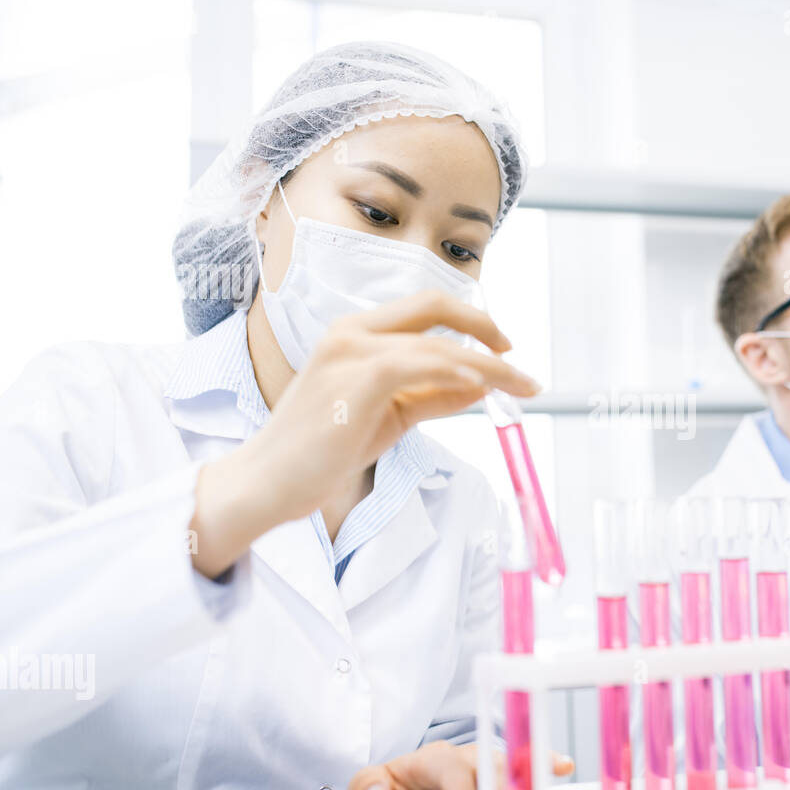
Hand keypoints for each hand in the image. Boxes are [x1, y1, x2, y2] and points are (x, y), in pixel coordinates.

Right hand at [189, 291, 539, 577]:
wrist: (268, 484)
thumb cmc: (322, 453)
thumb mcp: (389, 417)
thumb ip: (432, 396)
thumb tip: (482, 385)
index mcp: (355, 334)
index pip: (424, 309)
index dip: (470, 321)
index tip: (502, 346)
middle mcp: (351, 332)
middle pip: (434, 306)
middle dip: (485, 326)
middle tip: (518, 357)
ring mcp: (350, 352)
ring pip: (437, 344)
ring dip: (488, 364)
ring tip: (521, 385)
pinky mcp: (355, 380)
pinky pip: (419, 364)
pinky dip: (457, 372)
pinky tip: (483, 385)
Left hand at [349, 741, 575, 789]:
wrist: (411, 778)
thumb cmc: (396, 781)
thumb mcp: (372, 783)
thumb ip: (367, 787)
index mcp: (434, 758)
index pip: (450, 768)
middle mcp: (467, 757)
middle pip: (488, 764)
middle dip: (499, 785)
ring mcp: (487, 765)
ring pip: (509, 764)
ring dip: (527, 773)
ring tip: (546, 785)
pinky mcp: (502, 776)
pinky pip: (524, 767)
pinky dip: (543, 764)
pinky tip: (562, 766)